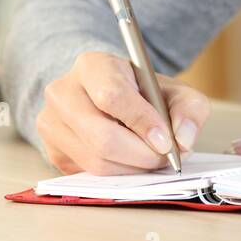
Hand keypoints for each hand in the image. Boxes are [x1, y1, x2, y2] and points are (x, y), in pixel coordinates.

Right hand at [36, 51, 210, 174]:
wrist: (107, 96)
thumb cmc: (141, 93)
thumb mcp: (172, 90)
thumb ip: (188, 109)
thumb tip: (184, 139)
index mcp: (92, 66)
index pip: (112, 96)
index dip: (142, 122)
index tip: (166, 141)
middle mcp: (62, 92)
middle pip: (101, 136)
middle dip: (141, 154)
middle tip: (165, 158)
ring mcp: (52, 123)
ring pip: (95, 161)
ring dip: (132, 168)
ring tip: (150, 158)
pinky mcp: (53, 151)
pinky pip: (88, 173)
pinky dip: (117, 174)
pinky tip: (130, 161)